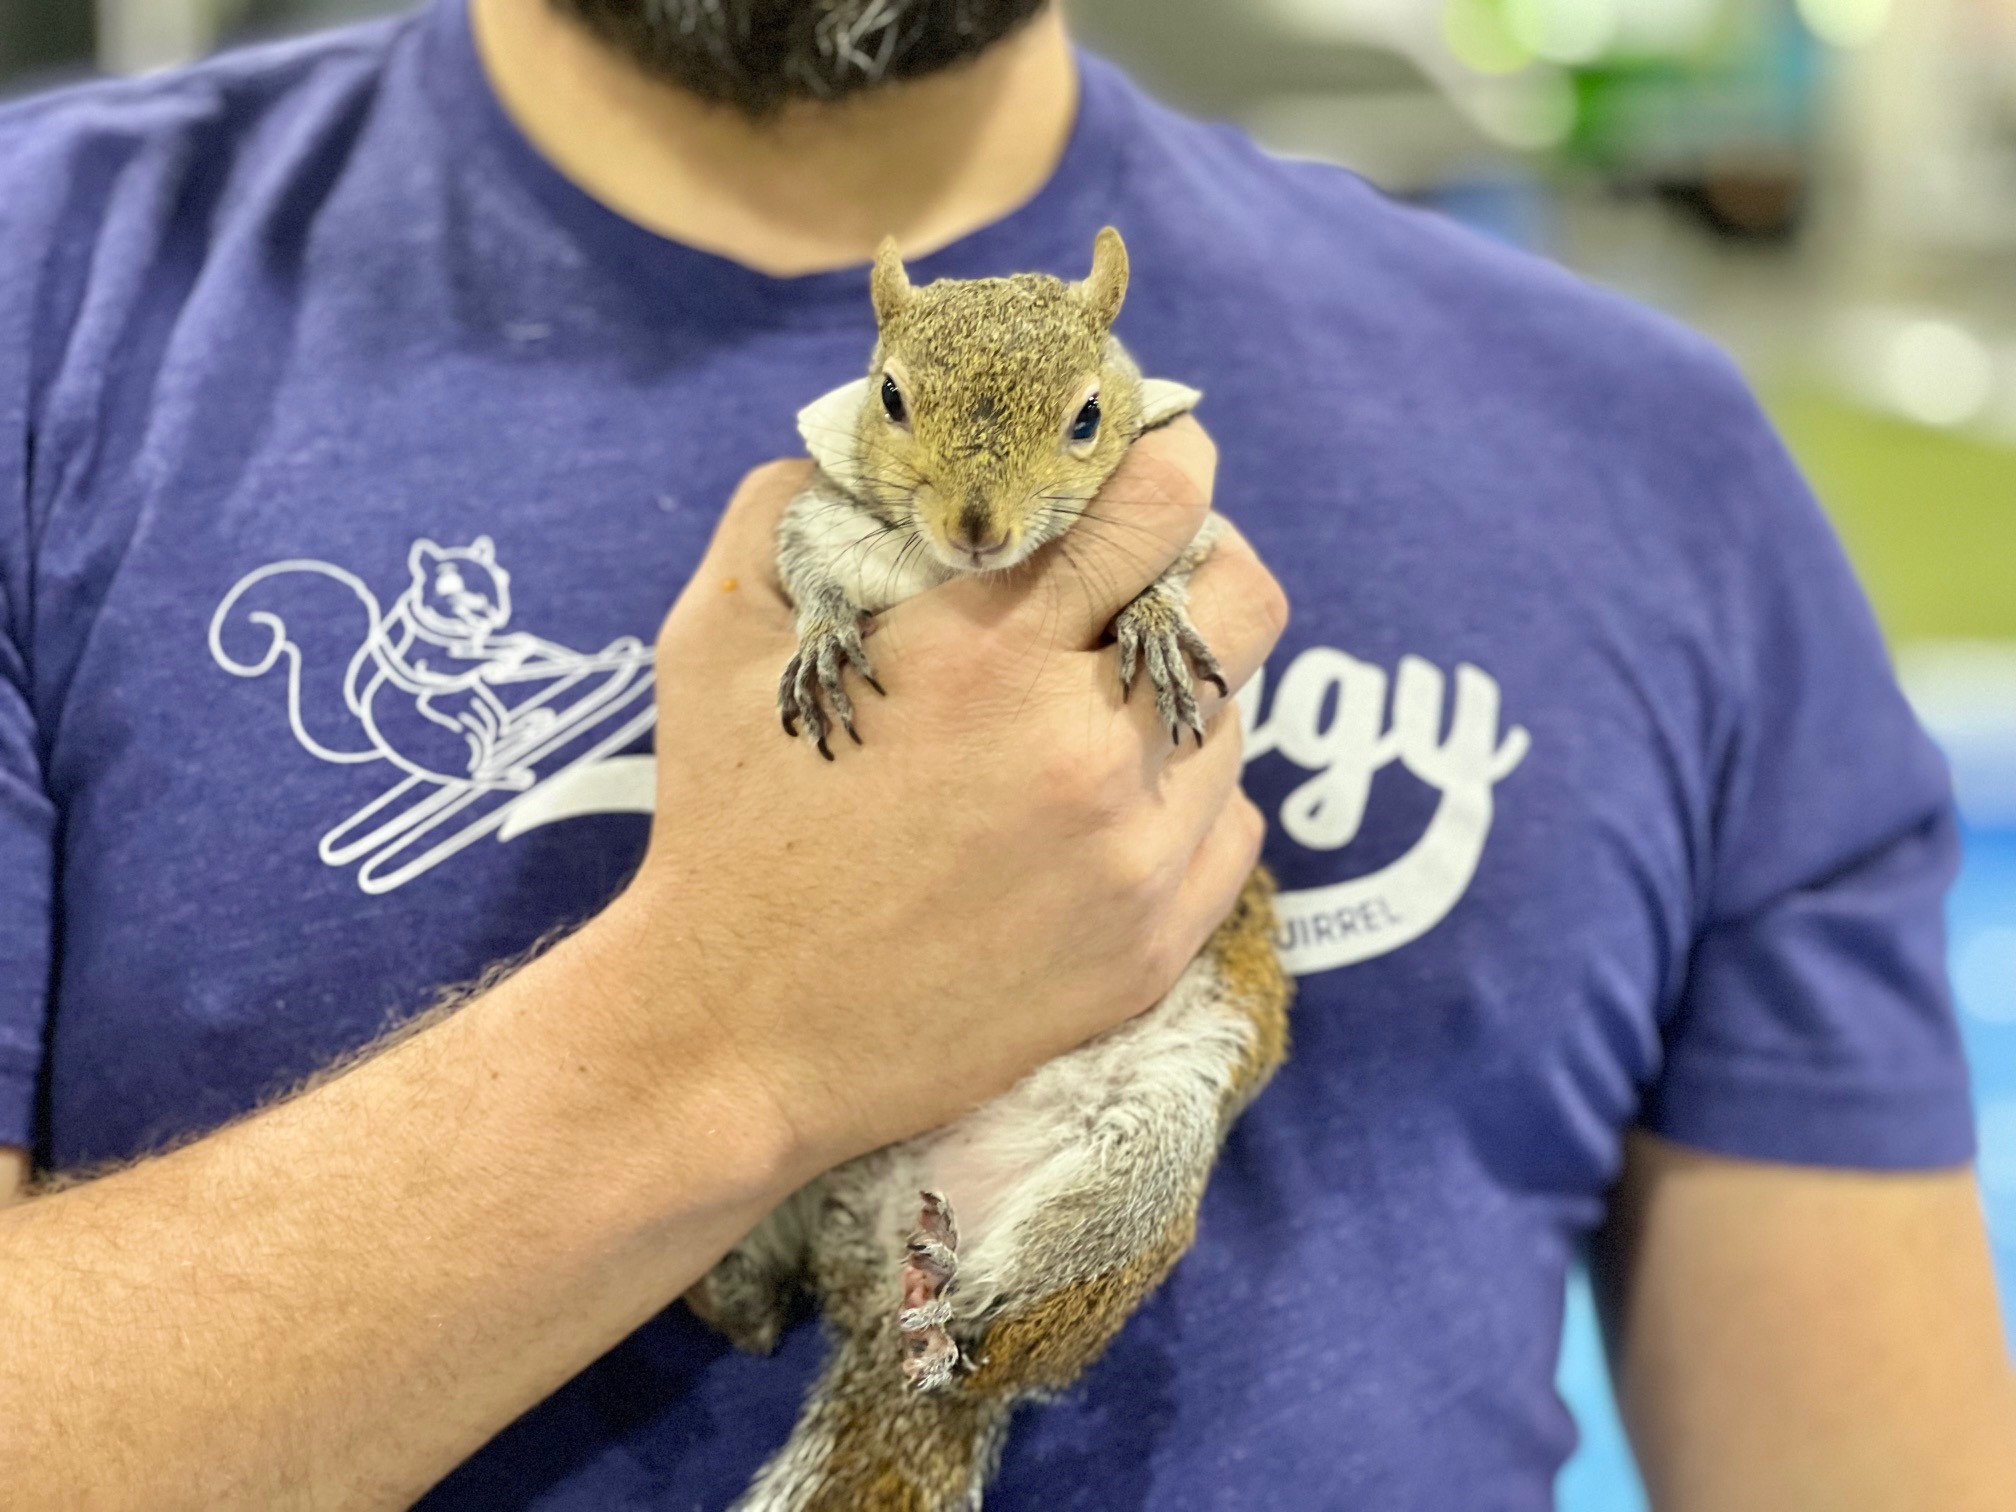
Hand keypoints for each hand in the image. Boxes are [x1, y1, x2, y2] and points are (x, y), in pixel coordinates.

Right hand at [614, 418, 1288, 1171]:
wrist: (736, 1035)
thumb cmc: (722, 829)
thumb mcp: (715, 639)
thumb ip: (790, 509)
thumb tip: (865, 453)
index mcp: (987, 651)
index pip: (1159, 501)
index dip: (1168, 460)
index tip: (1150, 465)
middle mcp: (1084, 747)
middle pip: (1245, 597)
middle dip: (1204, 565)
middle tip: (1141, 582)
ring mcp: (1131, 858)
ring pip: (1230, 719)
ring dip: (1170, 696)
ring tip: (1081, 721)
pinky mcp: (1150, 947)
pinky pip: (1229, 827)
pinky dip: (1182, 800)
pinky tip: (1103, 812)